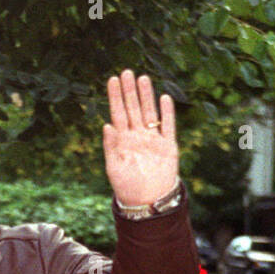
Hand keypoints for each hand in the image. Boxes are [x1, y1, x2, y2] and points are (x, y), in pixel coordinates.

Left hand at [103, 70, 178, 207]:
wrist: (147, 201)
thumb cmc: (127, 187)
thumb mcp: (113, 168)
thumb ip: (110, 147)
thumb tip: (106, 125)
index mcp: (122, 140)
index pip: (118, 113)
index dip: (115, 97)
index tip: (112, 80)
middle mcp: (137, 136)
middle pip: (133, 108)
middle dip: (129, 91)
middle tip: (127, 72)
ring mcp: (153, 139)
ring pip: (149, 113)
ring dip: (146, 96)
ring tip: (143, 78)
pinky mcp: (168, 146)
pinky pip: (168, 126)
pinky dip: (166, 113)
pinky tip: (164, 98)